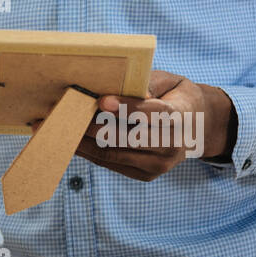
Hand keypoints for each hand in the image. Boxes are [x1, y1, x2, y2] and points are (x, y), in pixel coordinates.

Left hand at [73, 70, 234, 181]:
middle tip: (65, 113)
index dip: (126, 107)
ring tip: (58, 128)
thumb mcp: (168, 81)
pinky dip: (88, 152)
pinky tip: (70, 140)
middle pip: (127, 138)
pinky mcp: (147, 175)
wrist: (197, 126)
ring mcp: (160, 164)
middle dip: (93, 126)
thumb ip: (147, 83)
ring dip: (82, 142)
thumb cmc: (174, 95)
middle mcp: (172, 145)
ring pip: (114, 153)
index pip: (152, 114)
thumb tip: (121, 88)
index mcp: (180, 117)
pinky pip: (111, 163)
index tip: (100, 100)